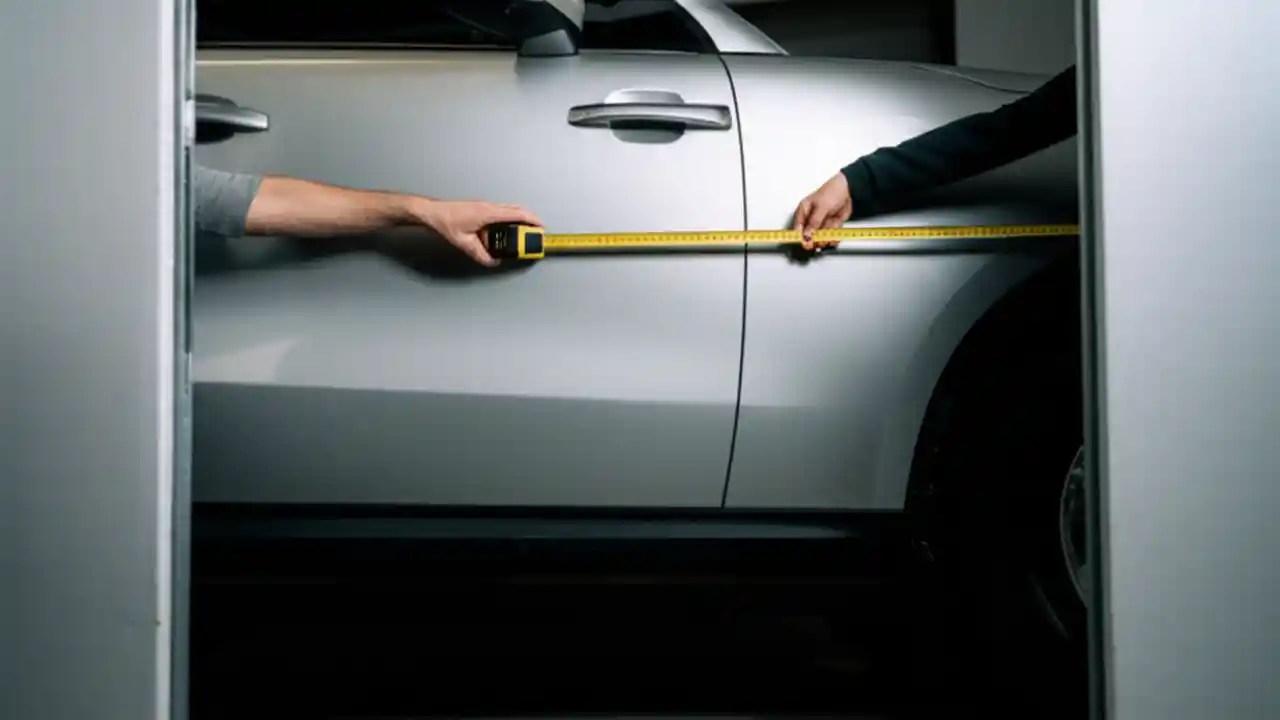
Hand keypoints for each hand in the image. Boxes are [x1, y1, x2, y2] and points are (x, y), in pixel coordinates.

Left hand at [413, 199, 542, 266]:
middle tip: (535, 233)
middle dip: (529, 221)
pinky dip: (505, 222)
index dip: (532, 220)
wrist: (431, 212)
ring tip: (519, 236)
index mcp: (489, 213)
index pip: (517, 214)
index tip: (541, 227)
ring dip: (516, 222)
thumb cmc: (445, 221)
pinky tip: (500, 235)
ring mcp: (485, 207)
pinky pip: (499, 214)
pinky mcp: (480, 209)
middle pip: (516, 210)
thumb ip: (481, 255)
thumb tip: (492, 261)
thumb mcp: (465, 243)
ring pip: (508, 211)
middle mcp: (489, 207)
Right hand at [791, 172, 852, 251]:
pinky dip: (834, 239)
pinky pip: (831, 236)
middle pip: (809, 236)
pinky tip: (835, 238)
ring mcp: (821, 224)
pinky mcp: (831, 226)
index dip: (801, 238)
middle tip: (821, 241)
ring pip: (821, 238)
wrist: (849, 189)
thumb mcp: (822, 206)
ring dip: (826, 239)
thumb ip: (814, 221)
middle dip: (816, 240)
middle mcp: (811, 220)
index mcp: (804, 212)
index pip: (797, 229)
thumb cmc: (831, 191)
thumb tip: (807, 235)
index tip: (807, 244)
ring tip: (831, 237)